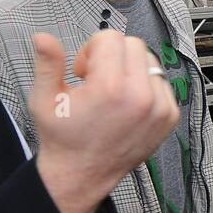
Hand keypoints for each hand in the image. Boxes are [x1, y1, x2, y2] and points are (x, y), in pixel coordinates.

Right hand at [30, 30, 179, 212]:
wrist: (82, 175)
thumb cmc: (64, 140)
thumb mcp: (44, 100)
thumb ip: (47, 63)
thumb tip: (43, 37)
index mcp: (110, 89)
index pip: (110, 38)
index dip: (91, 50)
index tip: (83, 71)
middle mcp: (141, 97)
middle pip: (133, 45)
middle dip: (112, 56)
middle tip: (96, 81)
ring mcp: (160, 108)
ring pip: (150, 62)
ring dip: (130, 70)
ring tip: (111, 94)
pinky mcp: (169, 117)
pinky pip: (161, 83)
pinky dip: (145, 86)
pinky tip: (126, 104)